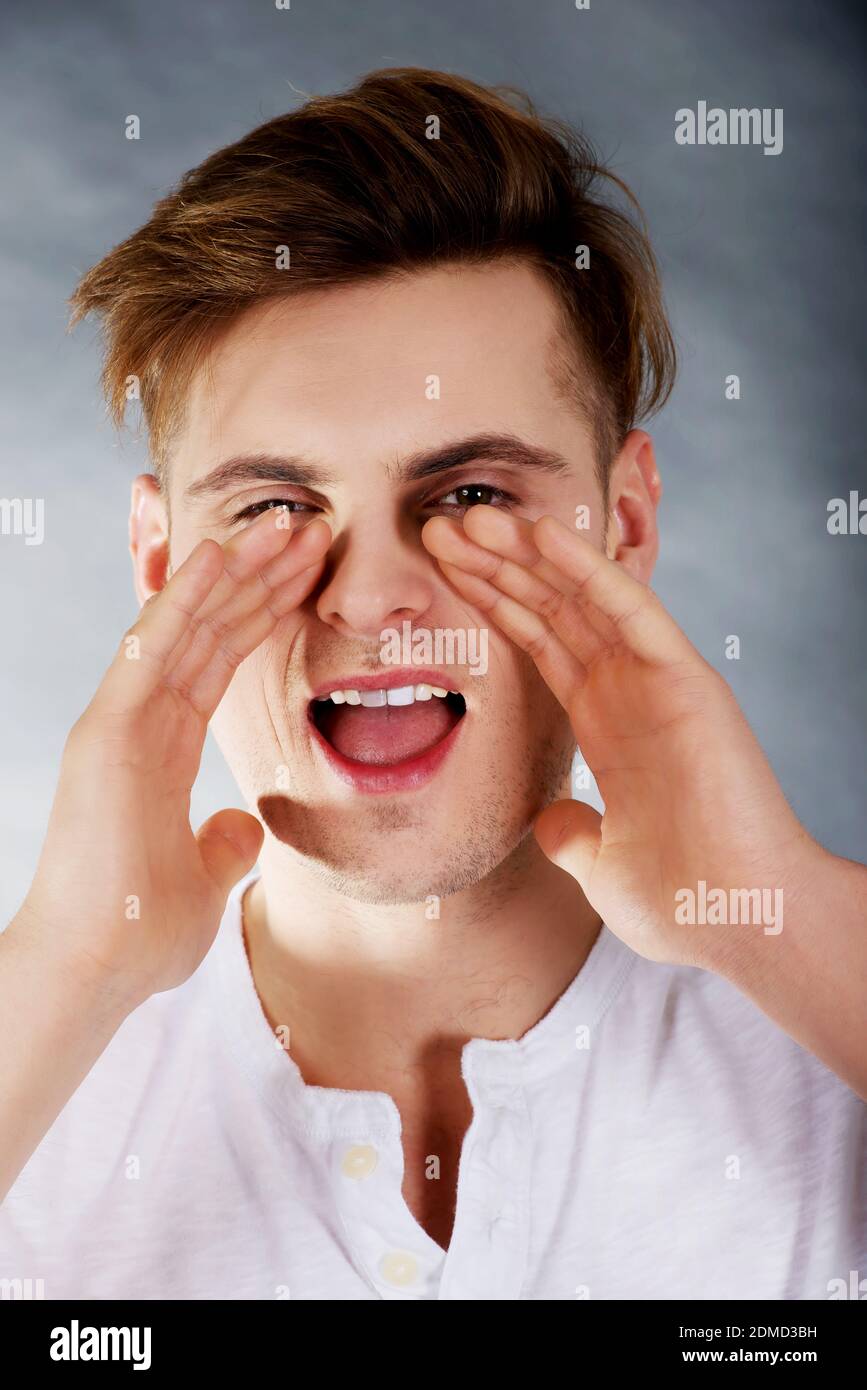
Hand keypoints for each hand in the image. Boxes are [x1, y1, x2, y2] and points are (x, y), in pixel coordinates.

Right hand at [20, 508, 330, 1005]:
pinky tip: (221, 556)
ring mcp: (117, 721)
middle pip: (209, 632)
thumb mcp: (205, 878)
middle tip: (308, 528)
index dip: (263, 614)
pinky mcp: (105, 730)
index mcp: (160, 748)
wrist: (94, 973)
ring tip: (285, 523)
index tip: (306, 575)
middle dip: (260, 579)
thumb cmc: (137, 934)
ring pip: (185, 627)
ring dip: (235, 572)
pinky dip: (186, 599)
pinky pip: (152, 649)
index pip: (219, 662)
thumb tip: (244, 824)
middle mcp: (137, 722)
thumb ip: (223, 844)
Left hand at [423, 507, 816, 967]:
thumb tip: (549, 823)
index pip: (538, 641)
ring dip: (526, 552)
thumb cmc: (683, 900)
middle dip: (495, 564)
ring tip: (470, 513)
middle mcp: (627, 690)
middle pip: (550, 607)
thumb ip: (572, 833)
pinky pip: (630, 610)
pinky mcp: (686, 680)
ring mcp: (656, 680)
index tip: (441, 568)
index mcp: (605, 722)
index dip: (492, 599)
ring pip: (582, 597)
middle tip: (436, 523)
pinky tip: (541, 533)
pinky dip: (587, 569)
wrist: (740, 925)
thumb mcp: (601, 863)